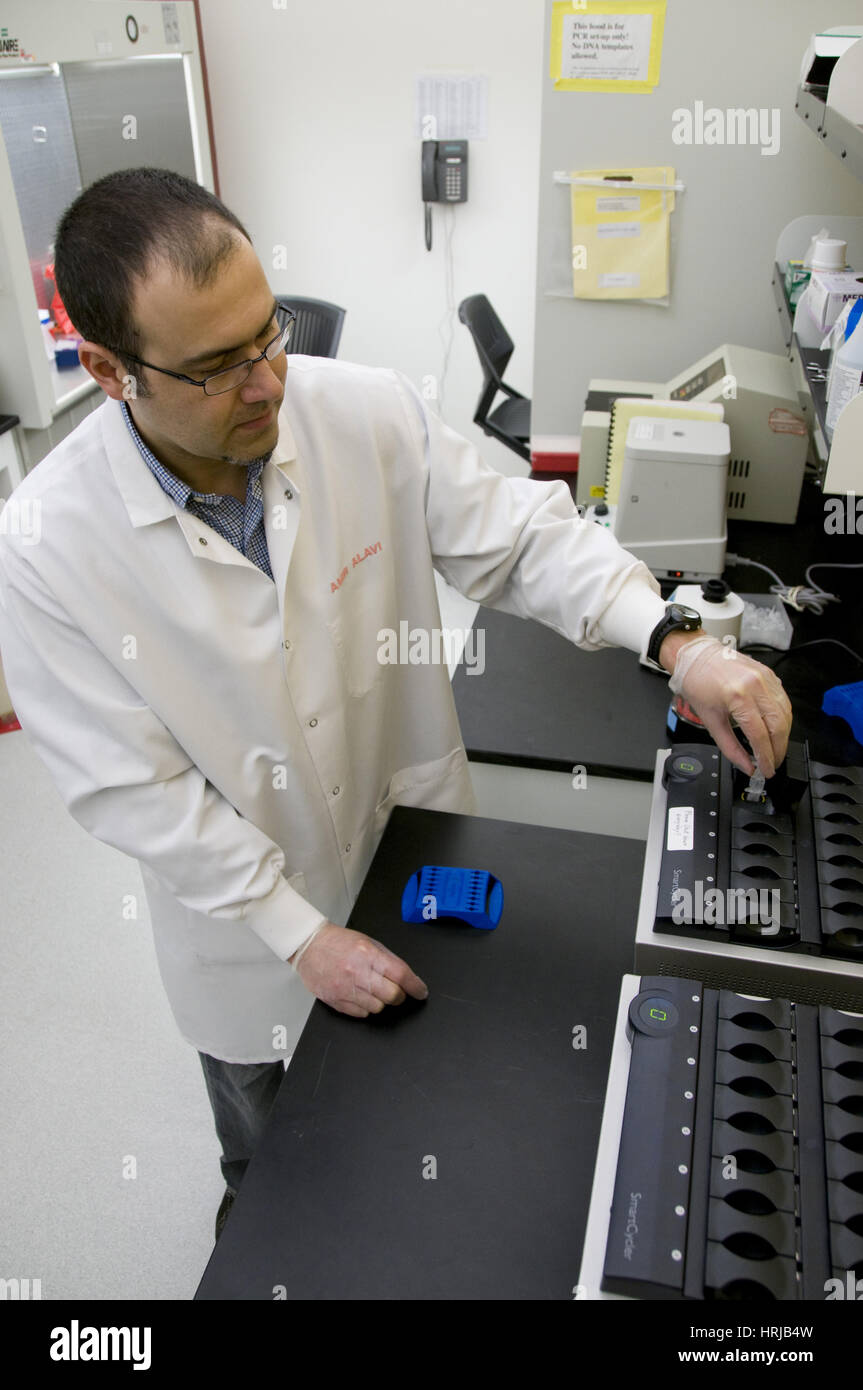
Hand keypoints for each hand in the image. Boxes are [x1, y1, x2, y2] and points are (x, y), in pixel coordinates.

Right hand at [290, 922, 428, 1017]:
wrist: (309, 946)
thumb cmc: (339, 942)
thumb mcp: (367, 942)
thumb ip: (387, 960)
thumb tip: (406, 978)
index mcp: (368, 954)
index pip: (400, 974)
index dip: (415, 986)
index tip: (421, 992)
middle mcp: (357, 972)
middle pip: (392, 995)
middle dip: (399, 996)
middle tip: (397, 992)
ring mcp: (345, 988)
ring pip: (378, 1008)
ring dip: (381, 1002)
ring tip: (372, 990)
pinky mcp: (335, 1001)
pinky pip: (361, 1014)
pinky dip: (366, 1008)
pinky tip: (360, 996)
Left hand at [665, 633, 791, 776]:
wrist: (696, 657)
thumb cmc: (698, 683)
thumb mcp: (710, 720)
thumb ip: (730, 747)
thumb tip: (746, 765)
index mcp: (737, 696)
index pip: (760, 735)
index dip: (766, 757)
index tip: (766, 769)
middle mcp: (755, 685)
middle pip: (779, 725)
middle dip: (779, 749)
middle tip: (773, 763)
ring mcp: (765, 677)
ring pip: (786, 713)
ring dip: (784, 736)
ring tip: (775, 749)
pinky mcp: (769, 674)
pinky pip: (783, 700)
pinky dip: (783, 718)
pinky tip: (777, 729)